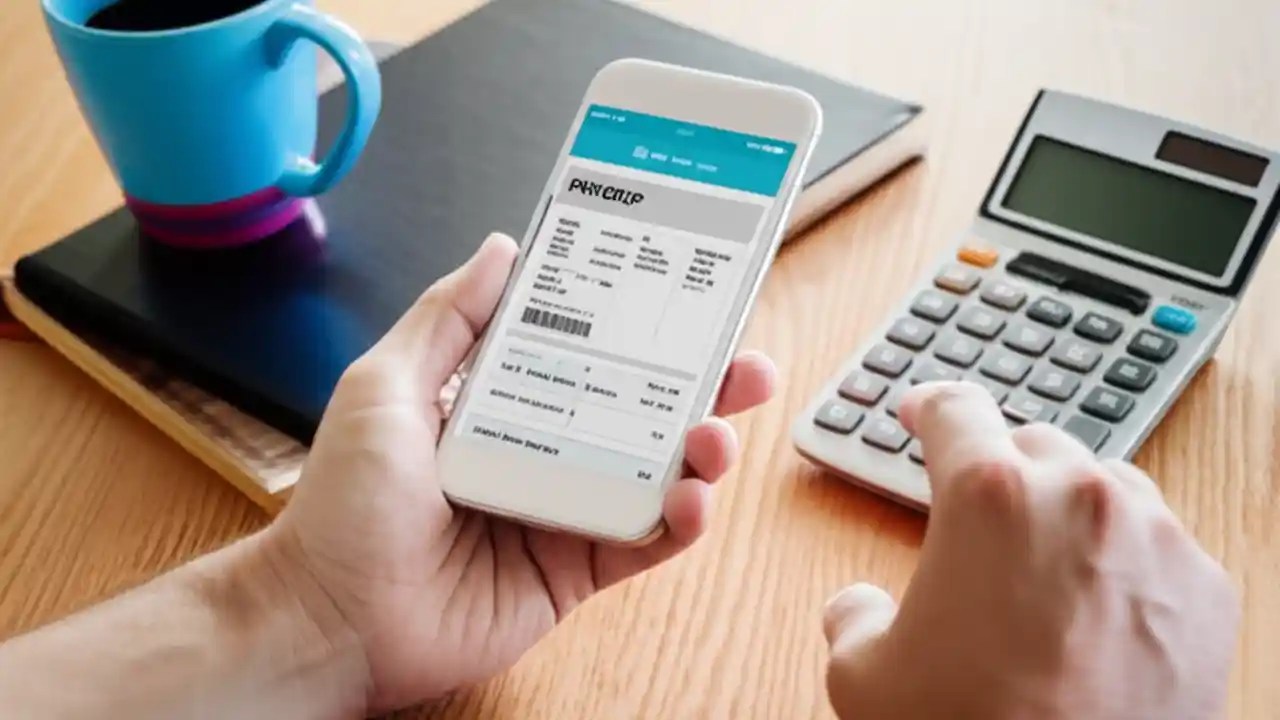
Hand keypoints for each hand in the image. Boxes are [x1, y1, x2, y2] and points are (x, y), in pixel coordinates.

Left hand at [267, 233, 775, 712]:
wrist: (331, 621)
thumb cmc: (343, 506)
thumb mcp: (386, 387)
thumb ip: (449, 319)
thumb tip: (501, 250)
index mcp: (501, 400)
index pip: (587, 350)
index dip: (638, 324)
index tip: (686, 293)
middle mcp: (543, 449)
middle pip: (639, 408)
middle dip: (700, 385)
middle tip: (743, 364)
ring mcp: (564, 511)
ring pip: (657, 472)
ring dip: (703, 449)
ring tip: (715, 435)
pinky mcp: (576, 570)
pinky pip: (645, 540)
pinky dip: (681, 520)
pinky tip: (693, 499)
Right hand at [822, 382, 1238, 719]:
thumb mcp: (862, 675)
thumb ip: (852, 614)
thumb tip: (862, 607)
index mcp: (988, 495)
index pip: (955, 408)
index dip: (928, 406)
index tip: (924, 412)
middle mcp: (1079, 497)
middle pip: (1034, 442)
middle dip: (1002, 472)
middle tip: (980, 521)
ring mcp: (1155, 540)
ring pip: (1107, 487)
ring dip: (1071, 510)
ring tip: (1044, 568)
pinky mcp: (1207, 591)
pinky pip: (1162, 548)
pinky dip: (1130, 565)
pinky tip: (1101, 614)